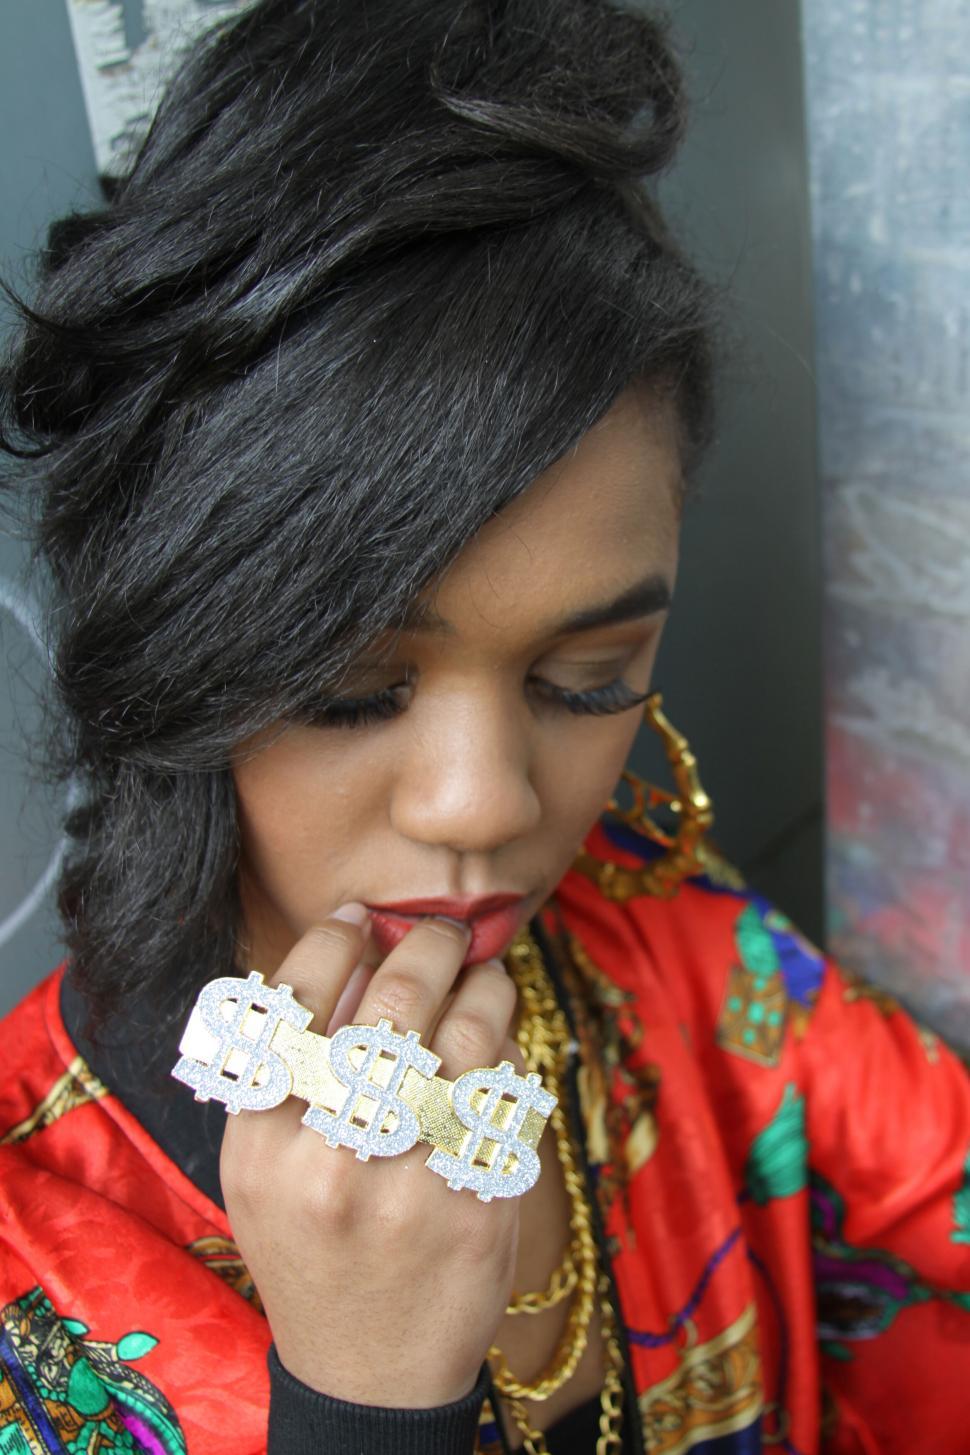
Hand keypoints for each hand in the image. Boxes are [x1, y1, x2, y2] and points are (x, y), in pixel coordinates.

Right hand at [220, 905, 522, 1407]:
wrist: (366, 1369)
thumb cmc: (312, 1246)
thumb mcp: (263, 1169)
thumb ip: (291, 1069)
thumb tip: (353, 954)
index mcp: (260, 1138)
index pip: (293, 997)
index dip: (335, 938)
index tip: (362, 917)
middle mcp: (327, 1155)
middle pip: (393, 1000)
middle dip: (428, 943)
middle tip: (443, 933)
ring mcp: (408, 1181)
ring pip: (467, 1030)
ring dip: (486, 984)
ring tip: (485, 978)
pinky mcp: (476, 1203)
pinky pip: (508, 1089)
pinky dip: (510, 1052)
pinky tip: (499, 1052)